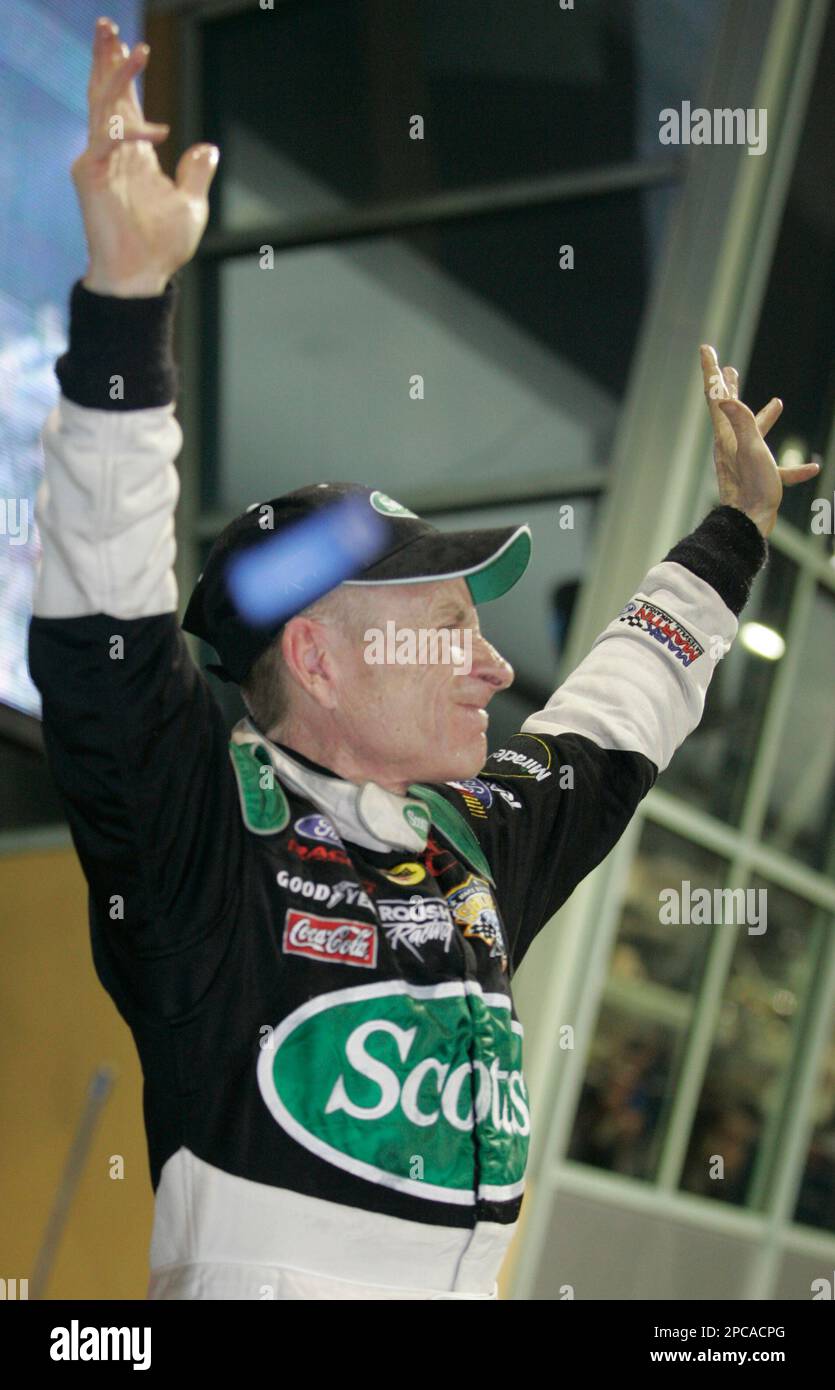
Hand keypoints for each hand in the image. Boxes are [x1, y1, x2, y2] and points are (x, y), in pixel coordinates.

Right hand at [72, 16, 219, 296]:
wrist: (140, 278)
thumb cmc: (162, 247)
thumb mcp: (191, 204)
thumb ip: (196, 172)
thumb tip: (208, 146)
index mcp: (134, 154)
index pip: (125, 102)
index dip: (124, 71)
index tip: (129, 42)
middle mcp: (113, 151)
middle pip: (104, 92)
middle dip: (106, 58)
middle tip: (107, 25)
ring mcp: (97, 161)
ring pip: (101, 105)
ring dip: (115, 74)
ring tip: (130, 47)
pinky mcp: (88, 176)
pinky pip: (107, 142)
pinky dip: (131, 134)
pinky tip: (159, 133)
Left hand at [700, 345, 819, 537]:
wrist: (750, 524)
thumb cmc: (752, 487)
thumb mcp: (750, 448)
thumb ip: (740, 421)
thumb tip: (720, 396)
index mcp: (727, 433)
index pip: (715, 395)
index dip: (711, 370)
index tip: (705, 348)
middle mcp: (731, 444)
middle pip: (728, 409)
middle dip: (728, 388)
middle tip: (726, 368)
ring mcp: (743, 460)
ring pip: (754, 433)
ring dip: (762, 416)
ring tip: (777, 403)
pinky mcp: (757, 477)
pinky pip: (776, 467)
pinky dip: (793, 466)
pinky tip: (812, 469)